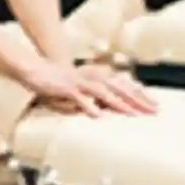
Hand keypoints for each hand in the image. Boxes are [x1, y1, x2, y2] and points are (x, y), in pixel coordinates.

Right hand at [24, 62, 158, 116]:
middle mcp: (89, 78)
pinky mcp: (65, 87)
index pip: (121, 86)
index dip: (138, 95)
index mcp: (93, 78)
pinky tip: (98, 116)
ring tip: (133, 115)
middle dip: (136, 100)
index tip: (152, 106)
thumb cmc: (51, 81)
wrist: (32, 68)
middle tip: (152, 111)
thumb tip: (98, 111)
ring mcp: (78, 82)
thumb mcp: (72, 91)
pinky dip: (89, 106)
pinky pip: (80, 98)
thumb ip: (87, 101)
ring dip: (119, 104)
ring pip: (103, 93)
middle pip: (118, 89)